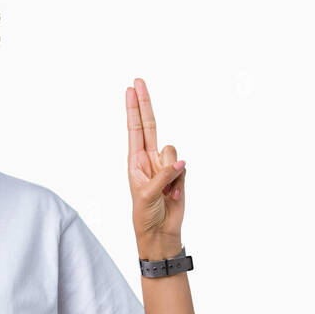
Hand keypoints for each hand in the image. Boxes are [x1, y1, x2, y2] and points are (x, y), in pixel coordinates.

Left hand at [126, 77, 185, 251]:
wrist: (160, 232)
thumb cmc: (145, 214)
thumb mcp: (147, 194)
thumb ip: (162, 175)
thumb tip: (179, 162)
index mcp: (135, 161)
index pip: (135, 129)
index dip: (134, 109)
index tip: (131, 89)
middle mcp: (150, 159)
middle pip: (150, 125)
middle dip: (145, 103)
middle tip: (138, 80)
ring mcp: (166, 166)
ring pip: (172, 152)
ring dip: (170, 173)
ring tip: (164, 191)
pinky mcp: (180, 175)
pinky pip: (183, 168)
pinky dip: (179, 183)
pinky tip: (173, 195)